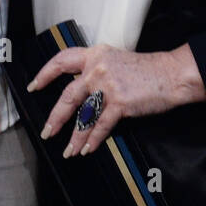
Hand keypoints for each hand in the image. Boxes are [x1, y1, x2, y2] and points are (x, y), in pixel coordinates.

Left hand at [27, 43, 204, 156]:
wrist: (171, 74)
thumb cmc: (147, 71)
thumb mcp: (116, 61)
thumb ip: (96, 70)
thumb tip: (81, 90)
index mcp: (94, 55)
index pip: (62, 60)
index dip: (45, 74)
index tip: (34, 86)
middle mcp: (97, 68)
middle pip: (67, 94)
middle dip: (55, 117)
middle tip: (47, 131)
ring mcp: (107, 85)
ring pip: (82, 115)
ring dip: (74, 136)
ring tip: (68, 151)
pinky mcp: (120, 102)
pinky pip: (100, 125)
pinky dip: (93, 140)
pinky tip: (87, 149)